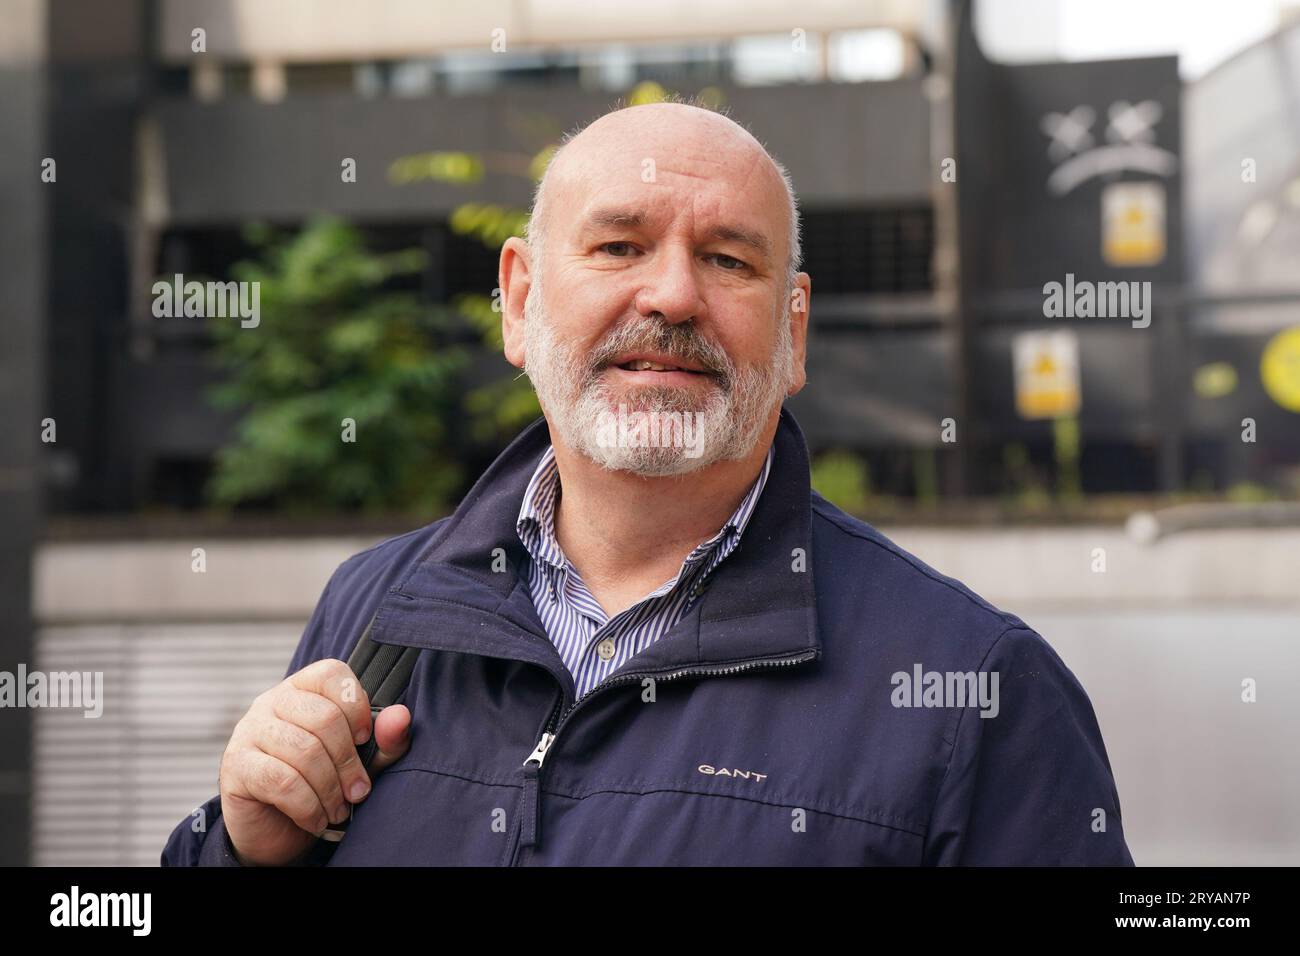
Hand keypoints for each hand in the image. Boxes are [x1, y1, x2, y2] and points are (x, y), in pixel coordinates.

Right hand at [217, 658, 411, 865]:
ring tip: (339, 809)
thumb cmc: (321, 782)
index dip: (356, 706)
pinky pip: (281, 781)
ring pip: (304, 751)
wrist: (275, 827)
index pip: (331, 674)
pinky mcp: (236, 766)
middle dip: (348, 761)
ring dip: (330, 788)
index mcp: (303, 689)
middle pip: (324, 717)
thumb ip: (384, 740)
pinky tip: (316, 818)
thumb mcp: (361, 761)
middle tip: (359, 791)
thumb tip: (402, 717)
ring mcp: (249, 731)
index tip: (365, 740)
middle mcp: (272, 701)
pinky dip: (308, 805)